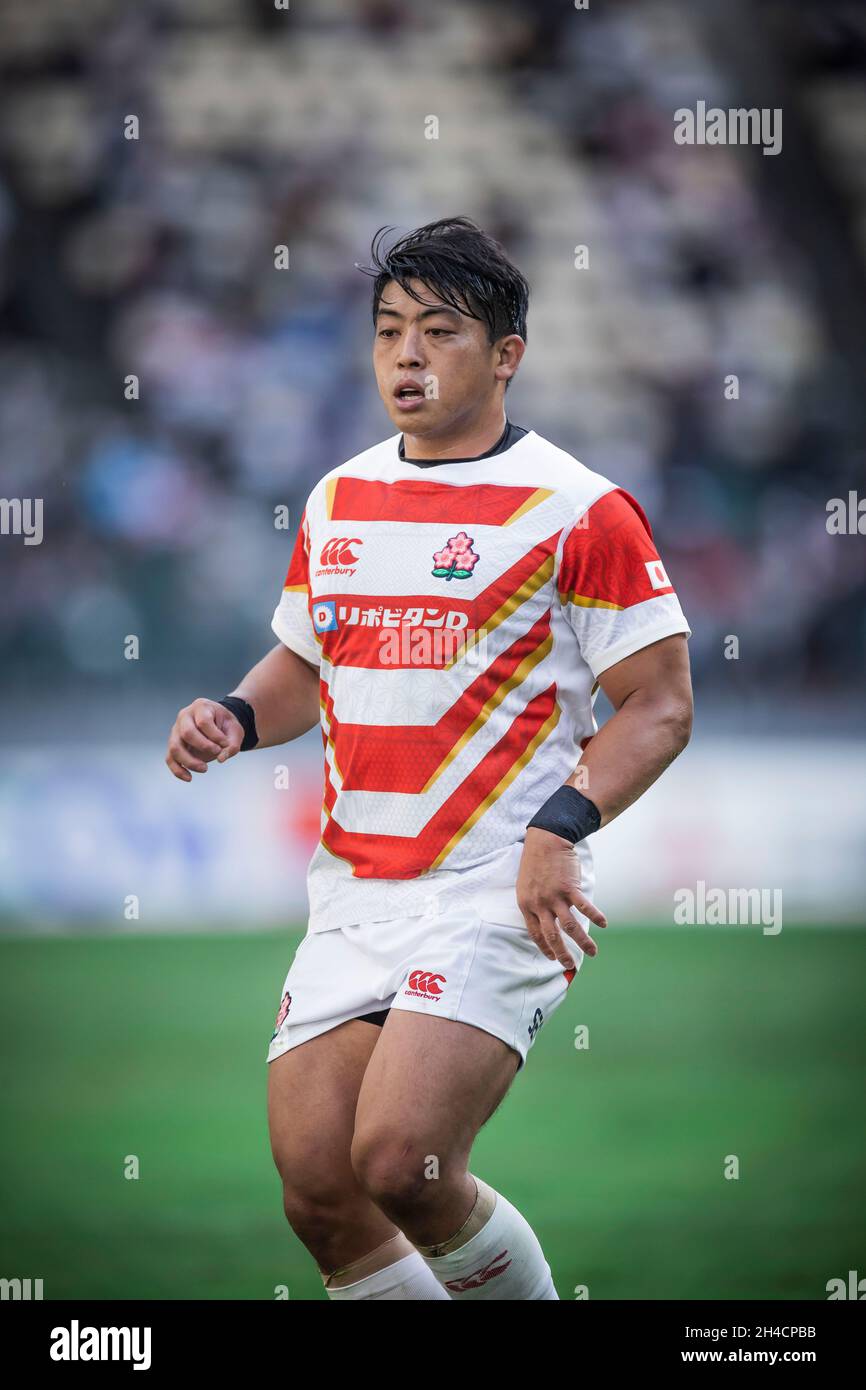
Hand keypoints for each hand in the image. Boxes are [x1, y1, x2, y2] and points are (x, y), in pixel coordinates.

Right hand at [165, 698, 242, 781]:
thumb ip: (232, 744)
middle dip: (203, 746)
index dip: (215, 735)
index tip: (225, 744)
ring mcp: (176, 730)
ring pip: (175, 747)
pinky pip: (170, 758)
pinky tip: (189, 778)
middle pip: (187, 732)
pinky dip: (178, 770)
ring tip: (205, 769)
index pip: (204, 721)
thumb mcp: (235, 730)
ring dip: (189, 761)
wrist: (218, 725)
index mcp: (201, 707)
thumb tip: (221, 758)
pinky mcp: (174, 744)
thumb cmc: (226, 726)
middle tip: (217, 752)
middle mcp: (184, 716)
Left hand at [516, 827, 607, 970]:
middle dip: (562, 953)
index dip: (545, 947)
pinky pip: (584, 907)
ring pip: (570, 927)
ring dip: (583, 942)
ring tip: (593, 952)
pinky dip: (595, 916)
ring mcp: (555, 897)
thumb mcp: (526, 884)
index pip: (536, 933)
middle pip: (552, 935)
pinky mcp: (569, 888)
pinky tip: (603, 924)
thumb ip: (533, 902)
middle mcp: (539, 904)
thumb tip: (543, 917)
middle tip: (570, 965)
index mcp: (526, 904)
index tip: (552, 957)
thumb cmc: (535, 861)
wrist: (545, 840)